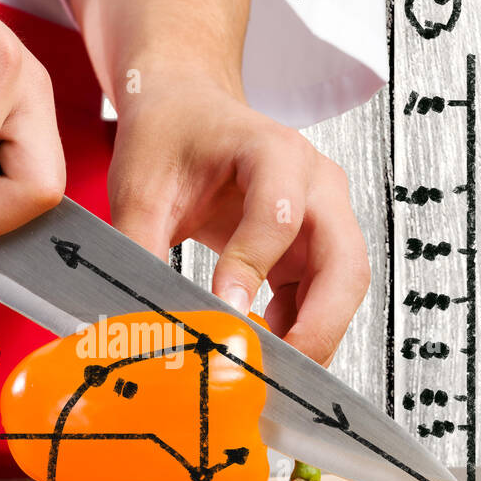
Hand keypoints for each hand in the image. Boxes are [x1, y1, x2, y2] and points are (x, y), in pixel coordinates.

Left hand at [108, 82, 370, 364]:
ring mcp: (321, 213)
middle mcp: (314, 181)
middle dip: (318, 322)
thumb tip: (137, 314)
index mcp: (273, 150)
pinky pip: (321, 293)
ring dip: (314, 332)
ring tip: (268, 372)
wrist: (183, 108)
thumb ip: (139, 246)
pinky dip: (299, 326)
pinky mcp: (311, 243)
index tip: (222, 310)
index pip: (277, 216)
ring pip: (342, 284)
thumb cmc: (168, 134)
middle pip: (342, 260)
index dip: (251, 267)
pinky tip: (261, 350)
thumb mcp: (140, 186)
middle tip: (280, 370)